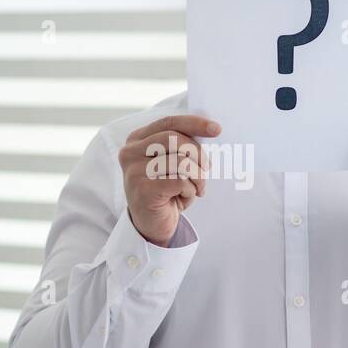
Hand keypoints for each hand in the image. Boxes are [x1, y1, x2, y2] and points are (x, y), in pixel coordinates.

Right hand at [119, 115, 219, 246]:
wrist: (152, 224)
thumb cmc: (166, 190)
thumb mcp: (172, 162)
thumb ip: (180, 145)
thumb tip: (209, 128)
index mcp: (137, 139)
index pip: (169, 122)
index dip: (194, 123)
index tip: (216, 129)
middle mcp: (130, 152)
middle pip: (175, 139)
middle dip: (198, 154)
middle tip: (206, 169)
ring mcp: (134, 171)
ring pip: (180, 161)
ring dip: (197, 177)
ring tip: (196, 188)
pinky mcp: (142, 190)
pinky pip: (179, 181)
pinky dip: (190, 190)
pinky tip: (185, 197)